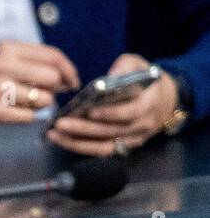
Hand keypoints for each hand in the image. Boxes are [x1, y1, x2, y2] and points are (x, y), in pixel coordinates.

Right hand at [0, 40, 79, 126]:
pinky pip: (27, 116)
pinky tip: (15, 114)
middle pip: (51, 78)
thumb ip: (27, 62)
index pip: (52, 56)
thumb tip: (61, 77)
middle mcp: (4, 66)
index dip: (68, 70)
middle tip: (46, 95)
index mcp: (8, 49)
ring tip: (25, 104)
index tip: (71, 81)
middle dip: (54, 89)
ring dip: (40, 105)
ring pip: (42, 99)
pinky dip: (27, 117)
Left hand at [46, 53, 178, 155]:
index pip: (130, 113)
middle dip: (83, 129)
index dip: (110, 114)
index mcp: (149, 103)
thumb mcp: (139, 65)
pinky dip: (81, 148)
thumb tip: (109, 76)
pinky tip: (63, 141)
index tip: (89, 112)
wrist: (163, 101)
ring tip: (54, 135)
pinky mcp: (124, 148)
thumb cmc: (145, 80)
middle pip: (110, 132)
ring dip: (77, 143)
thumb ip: (125, 67)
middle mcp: (142, 125)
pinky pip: (101, 152)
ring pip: (104, 147)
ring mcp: (133, 139)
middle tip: (60, 124)